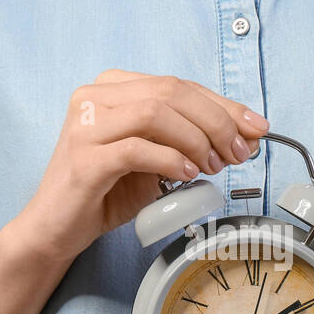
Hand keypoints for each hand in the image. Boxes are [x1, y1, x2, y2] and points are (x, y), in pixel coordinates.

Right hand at [3, 69, 267, 263]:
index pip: (179, 85)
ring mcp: (86, 124)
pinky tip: (188, 174)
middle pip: (171, 92)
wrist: (56, 227)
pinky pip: (137, 148)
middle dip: (216, 121)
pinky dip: (170, 159)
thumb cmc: (106, 192)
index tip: (257, 127)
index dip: (223, 105)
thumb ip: (190, 142)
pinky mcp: (84, 157)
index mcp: (113, 88)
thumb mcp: (156, 160)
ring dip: (196, 139)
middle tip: (240, 151)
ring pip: (155, 113)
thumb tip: (245, 137)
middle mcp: (95, 96)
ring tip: (214, 166)